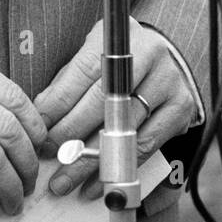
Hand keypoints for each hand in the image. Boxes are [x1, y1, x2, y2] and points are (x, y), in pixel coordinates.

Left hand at [34, 19, 195, 199]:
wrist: (162, 60)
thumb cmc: (115, 62)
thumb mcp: (90, 57)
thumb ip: (68, 82)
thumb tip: (42, 115)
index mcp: (120, 38)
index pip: (85, 71)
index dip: (60, 101)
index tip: (40, 126)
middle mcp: (149, 55)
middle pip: (105, 101)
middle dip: (72, 133)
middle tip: (50, 155)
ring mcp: (169, 83)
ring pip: (124, 129)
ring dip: (91, 160)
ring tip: (66, 179)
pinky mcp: (181, 110)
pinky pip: (146, 147)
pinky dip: (118, 167)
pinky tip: (97, 183)